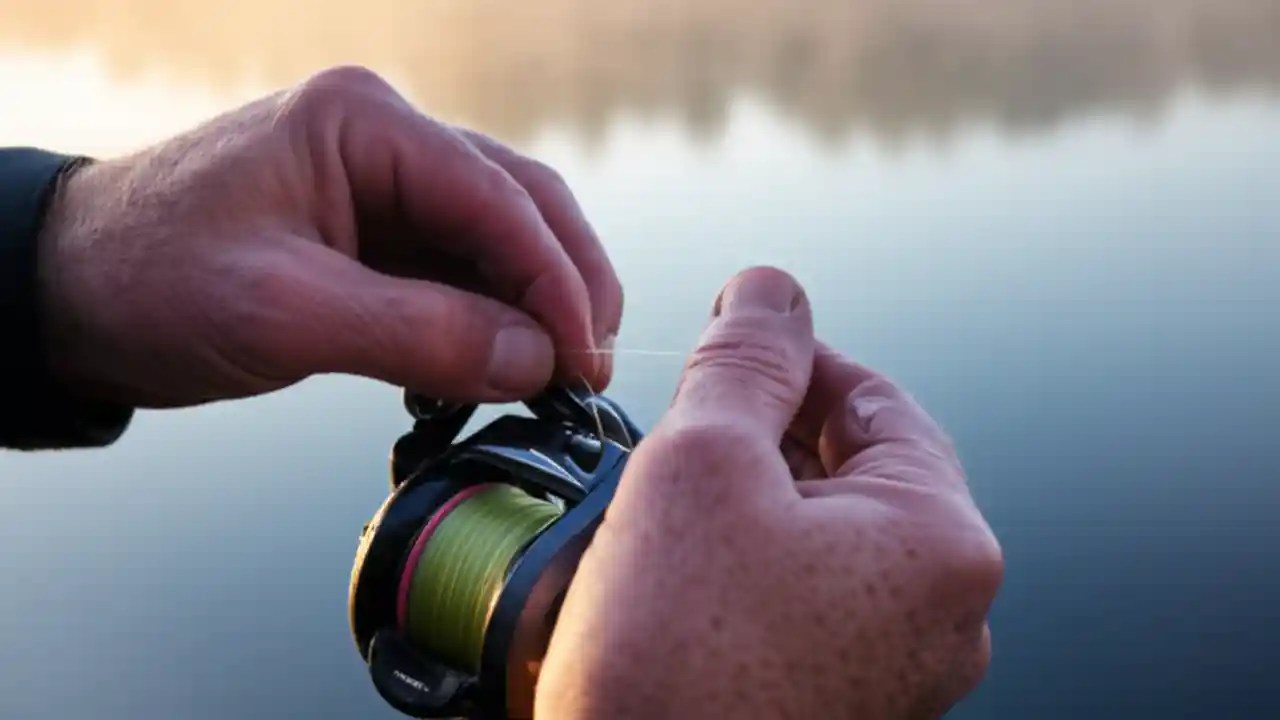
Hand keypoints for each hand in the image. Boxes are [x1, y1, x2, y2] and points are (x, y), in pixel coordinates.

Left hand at [36, 66, 620, 407]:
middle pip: (520, 204)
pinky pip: (458, 273)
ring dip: (536, 306)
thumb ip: (420, 334)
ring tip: (558, 376)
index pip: (498, 197)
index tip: (584, 359)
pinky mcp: (374, 235)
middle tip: (591, 367)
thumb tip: (537, 361)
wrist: (68, 292)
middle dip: (567, 285)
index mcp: (362, 124)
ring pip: (499, 240)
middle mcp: (385, 141)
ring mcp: (382, 186)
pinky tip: (504, 366)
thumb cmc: (148, 281)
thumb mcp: (285, 313)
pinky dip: (491, 320)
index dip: (555, 281)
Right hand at [536, 267, 1001, 718]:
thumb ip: (747, 362)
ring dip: (754, 502)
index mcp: (941, 541)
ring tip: (672, 507)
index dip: (790, 360)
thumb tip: (772, 289)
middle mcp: (943, 613)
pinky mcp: (847, 706)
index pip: (875, 401)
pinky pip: (810, 603)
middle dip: (766, 436)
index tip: (725, 345)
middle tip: (682, 432)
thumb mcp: (702, 466)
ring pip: (826, 538)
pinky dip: (752, 567)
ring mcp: (899, 670)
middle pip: (856, 470)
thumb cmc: (672, 659)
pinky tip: (686, 574)